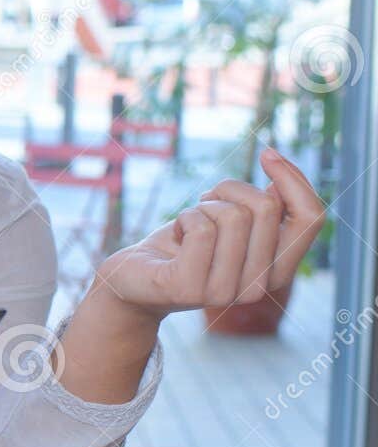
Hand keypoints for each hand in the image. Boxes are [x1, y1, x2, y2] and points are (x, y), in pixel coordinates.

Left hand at [92, 147, 325, 318]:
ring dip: (205, 206)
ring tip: (190, 223)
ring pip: (234, 215)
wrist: (134, 281)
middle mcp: (260, 288)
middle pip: (267, 206)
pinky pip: (201, 227)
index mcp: (279, 271)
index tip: (267, 154)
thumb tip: (280, 179)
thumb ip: (262, 210)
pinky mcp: (190, 288)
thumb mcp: (231, 223)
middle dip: (232, 189)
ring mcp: (225, 292)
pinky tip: (176, 235)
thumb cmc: (186, 246)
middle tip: (206, 202)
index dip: (295, 179)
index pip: (311, 218)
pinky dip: (185, 217)